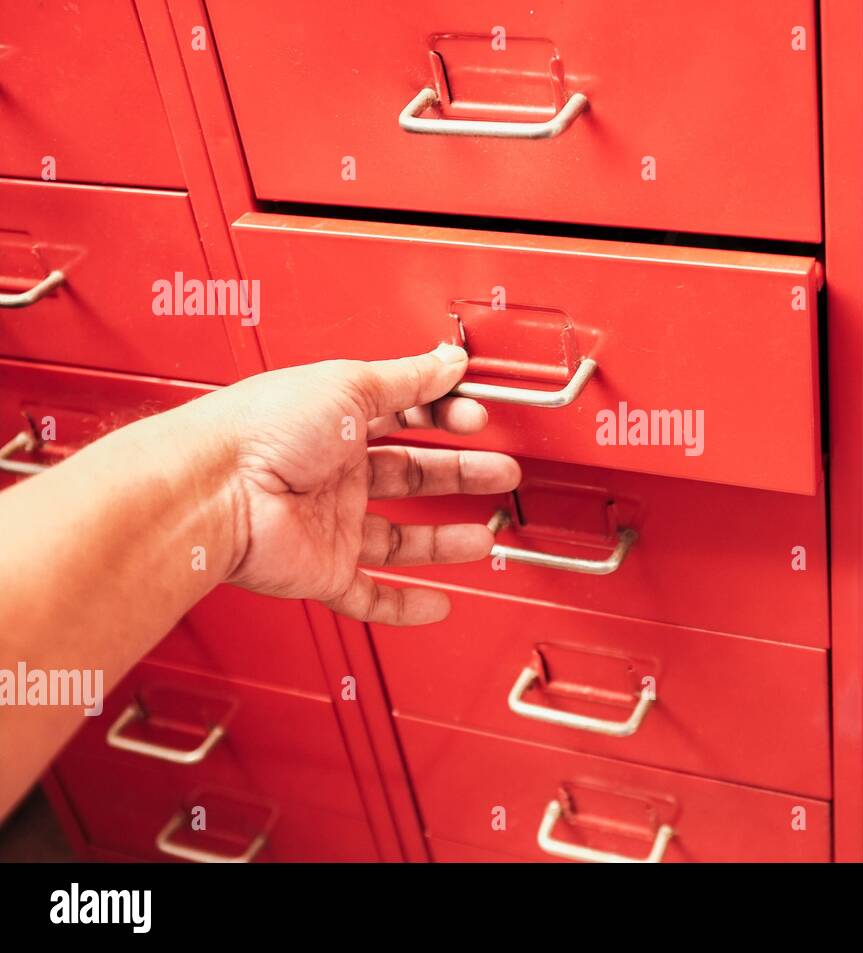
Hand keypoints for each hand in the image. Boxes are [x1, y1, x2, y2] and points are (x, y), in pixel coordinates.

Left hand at [190, 343, 518, 624]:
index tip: (477, 415)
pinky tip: (436, 601)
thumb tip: (449, 360)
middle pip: (411, 475)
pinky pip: (368, 596)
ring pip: (398, 538)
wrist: (215, 491)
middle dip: (460, 474)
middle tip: (500, 473)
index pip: (404, 415)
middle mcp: (332, 473)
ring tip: (486, 536)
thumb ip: (407, 378)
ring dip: (444, 540)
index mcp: (334, 421)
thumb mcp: (348, 384)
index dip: (444, 415)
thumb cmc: (260, 430)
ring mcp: (328, 525)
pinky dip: (403, 605)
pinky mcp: (321, 571)